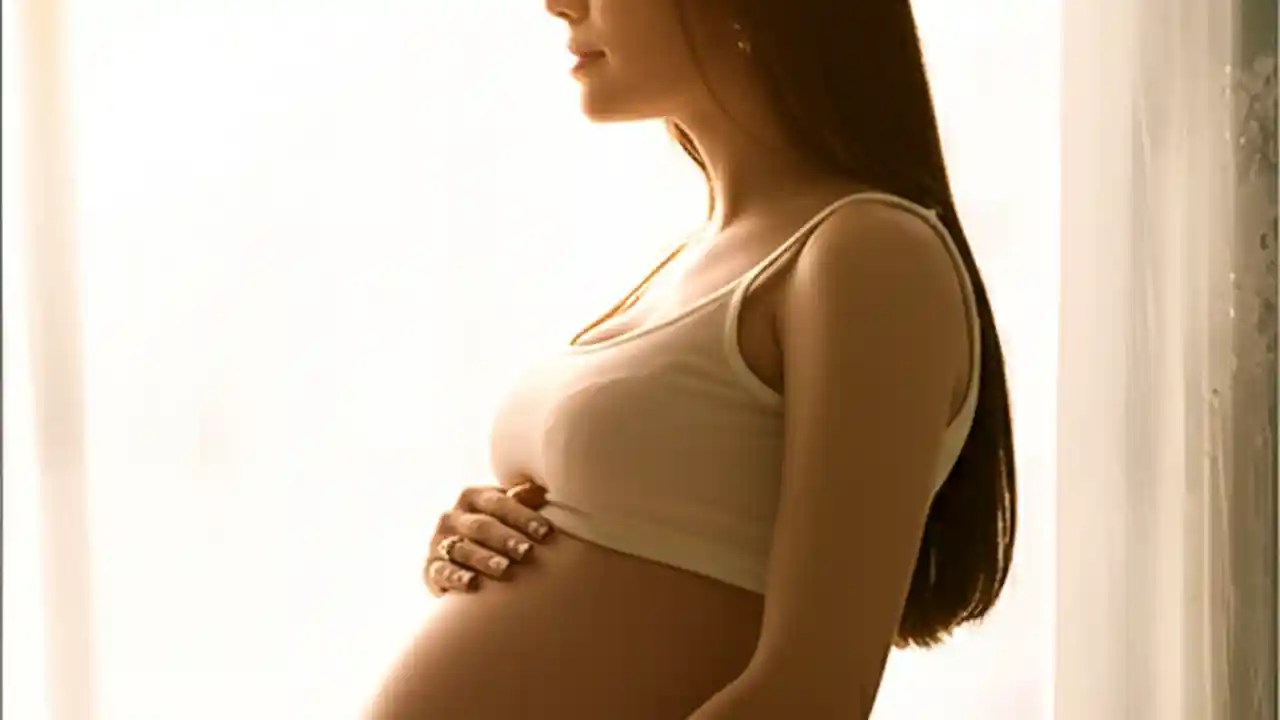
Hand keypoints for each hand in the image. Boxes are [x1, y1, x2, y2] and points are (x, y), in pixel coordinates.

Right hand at [423, 480, 552, 596]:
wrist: (464, 561)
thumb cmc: (498, 530)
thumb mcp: (510, 512)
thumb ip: (525, 500)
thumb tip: (543, 488)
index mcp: (473, 497)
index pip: (498, 502)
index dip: (522, 516)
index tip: (545, 532)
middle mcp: (453, 517)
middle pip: (480, 526)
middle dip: (505, 538)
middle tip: (527, 551)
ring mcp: (439, 542)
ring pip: (462, 549)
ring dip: (484, 558)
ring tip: (505, 569)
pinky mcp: (431, 568)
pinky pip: (441, 571)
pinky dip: (455, 577)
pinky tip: (472, 584)